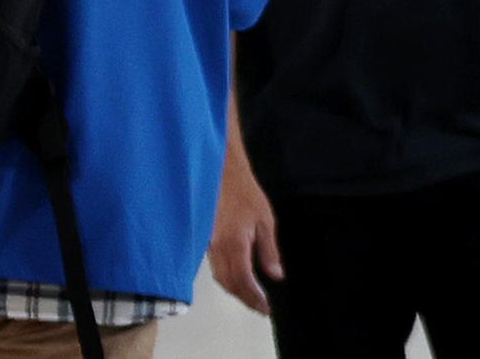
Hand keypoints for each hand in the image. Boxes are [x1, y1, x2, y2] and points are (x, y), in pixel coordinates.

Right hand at [209, 158, 281, 311]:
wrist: (221, 171)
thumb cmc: (245, 193)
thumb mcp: (265, 220)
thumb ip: (269, 250)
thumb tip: (275, 275)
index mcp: (234, 244)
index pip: (244, 280)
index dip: (254, 297)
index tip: (265, 308)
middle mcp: (217, 247)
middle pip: (228, 282)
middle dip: (243, 298)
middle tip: (259, 306)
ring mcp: (207, 243)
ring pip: (218, 275)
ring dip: (234, 289)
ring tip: (250, 295)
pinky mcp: (203, 238)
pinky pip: (213, 265)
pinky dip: (225, 276)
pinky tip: (235, 276)